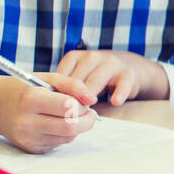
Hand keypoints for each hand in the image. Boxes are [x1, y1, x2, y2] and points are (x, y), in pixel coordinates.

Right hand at [0, 73, 96, 153]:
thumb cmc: (22, 89)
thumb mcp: (46, 78)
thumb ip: (72, 85)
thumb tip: (92, 99)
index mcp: (31, 99)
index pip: (69, 108)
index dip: (82, 105)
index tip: (84, 101)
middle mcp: (27, 122)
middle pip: (71, 127)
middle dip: (87, 120)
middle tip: (88, 112)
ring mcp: (28, 138)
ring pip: (68, 137)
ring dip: (76, 127)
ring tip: (69, 115)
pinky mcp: (30, 149)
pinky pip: (59, 144)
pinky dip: (64, 134)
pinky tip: (55, 124)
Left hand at [54, 49, 169, 104]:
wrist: (128, 67)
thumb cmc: (96, 77)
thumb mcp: (79, 77)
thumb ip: (65, 88)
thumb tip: (46, 106)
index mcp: (75, 57)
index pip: (62, 76)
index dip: (58, 94)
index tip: (54, 108)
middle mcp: (92, 57)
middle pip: (78, 80)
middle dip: (74, 99)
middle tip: (69, 115)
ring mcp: (111, 63)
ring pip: (97, 81)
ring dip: (91, 96)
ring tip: (87, 112)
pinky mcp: (128, 73)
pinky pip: (123, 83)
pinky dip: (119, 93)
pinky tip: (115, 101)